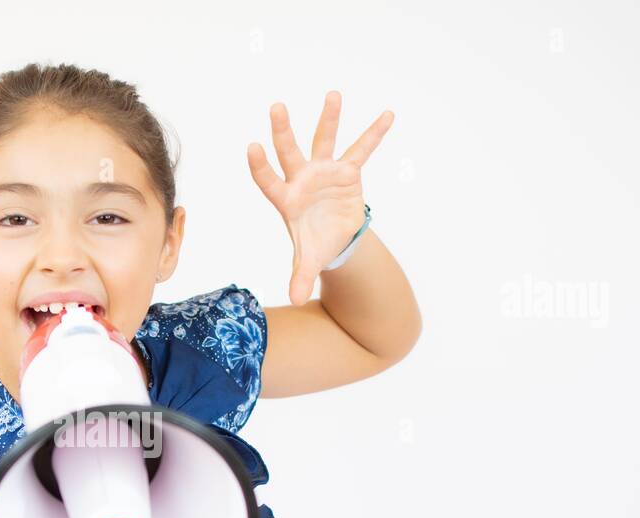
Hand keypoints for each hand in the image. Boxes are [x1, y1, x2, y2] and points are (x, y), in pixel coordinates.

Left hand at [247, 92, 393, 304]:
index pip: (269, 180)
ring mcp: (324, 171)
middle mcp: (302, 178)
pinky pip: (362, 150)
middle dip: (283, 131)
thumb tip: (294, 300)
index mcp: (286, 199)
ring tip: (332, 94)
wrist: (333, 237)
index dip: (260, 166)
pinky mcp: (348, 171)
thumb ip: (299, 276)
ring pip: (324, 141)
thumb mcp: (307, 261)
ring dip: (329, 118)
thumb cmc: (314, 244)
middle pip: (290, 152)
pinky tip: (387, 114)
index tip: (252, 147)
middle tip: (276, 107)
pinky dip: (374, 134)